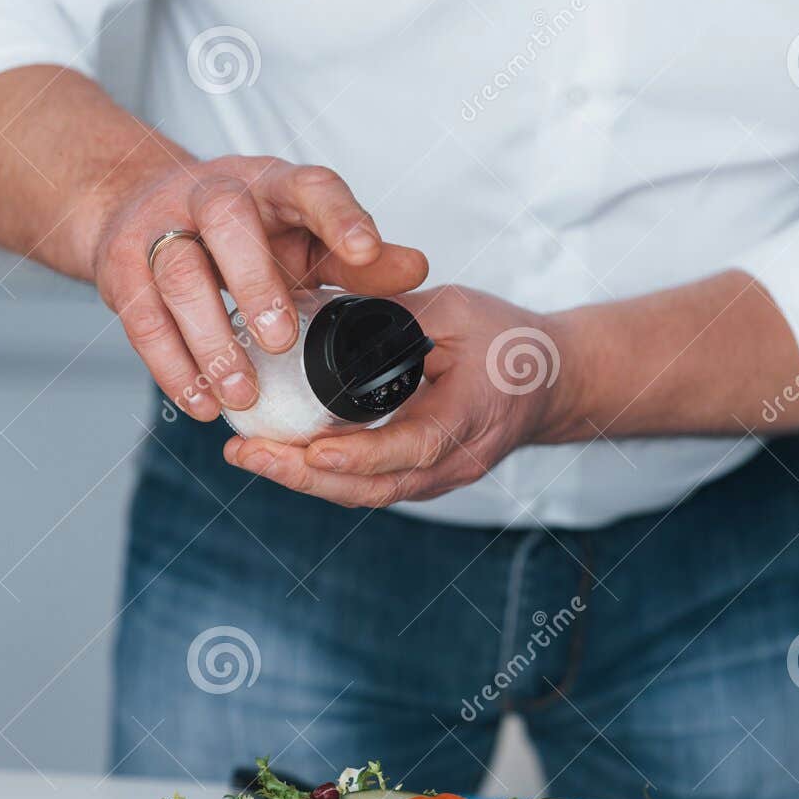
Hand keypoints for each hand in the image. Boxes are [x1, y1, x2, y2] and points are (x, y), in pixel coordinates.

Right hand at [90, 155, 427, 420]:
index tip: (366, 250)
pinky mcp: (122, 269)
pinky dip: (172, 367)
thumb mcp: (305, 240)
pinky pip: (142, 319)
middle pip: (228, 220)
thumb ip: (359, 260)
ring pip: (179, 274)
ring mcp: (160, 228)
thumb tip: (416, 268)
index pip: (310, 185)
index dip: (339, 215)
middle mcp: (213, 194)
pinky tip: (201, 403)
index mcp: (272, 185)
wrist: (137, 209)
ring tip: (242, 392)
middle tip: (281, 339)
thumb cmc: (243, 235)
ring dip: (211, 339)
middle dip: (255, 281)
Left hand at [223, 285, 575, 507]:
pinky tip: (279, 456)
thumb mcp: (457, 311)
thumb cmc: (510, 342)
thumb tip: (321, 304)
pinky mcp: (421, 477)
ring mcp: (437, 478)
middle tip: (246, 455)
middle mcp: (453, 462)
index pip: (412, 447)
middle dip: (304, 476)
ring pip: (365, 494)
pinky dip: (321, 476)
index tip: (311, 450)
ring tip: (247, 456)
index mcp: (470, 418)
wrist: (551, 382)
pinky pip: (368, 486)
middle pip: (374, 487)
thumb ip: (395, 313)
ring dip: (303, 480)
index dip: (361, 454)